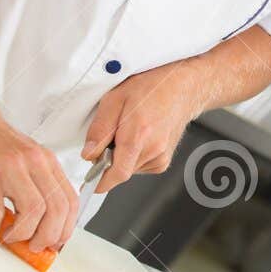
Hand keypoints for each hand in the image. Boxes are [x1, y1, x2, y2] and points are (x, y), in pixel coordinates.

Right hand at [0, 106, 79, 252]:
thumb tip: (42, 225)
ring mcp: (11, 166)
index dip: (65, 229)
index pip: (70, 201)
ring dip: (22, 234)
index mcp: (47, 162)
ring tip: (9, 236)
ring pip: (33, 211)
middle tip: (32, 246)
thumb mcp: (26, 161)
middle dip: (47, 237)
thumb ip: (37, 186)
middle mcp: (34, 162)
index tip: (53, 243)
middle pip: (57, 209)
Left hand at [83, 62, 198, 193]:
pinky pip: (138, 166)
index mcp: (139, 134)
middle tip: (113, 134)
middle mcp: (153, 150)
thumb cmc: (151, 88)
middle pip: (120, 170)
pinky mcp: (164, 161)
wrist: (181, 87)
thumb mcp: (114, 99)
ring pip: (128, 168)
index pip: (118, 173)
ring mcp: (161, 157)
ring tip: (130, 130)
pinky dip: (133, 155)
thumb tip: (89, 154)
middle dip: (109, 158)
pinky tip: (140, 136)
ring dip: (122, 155)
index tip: (89, 184)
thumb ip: (100, 129)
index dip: (100, 182)